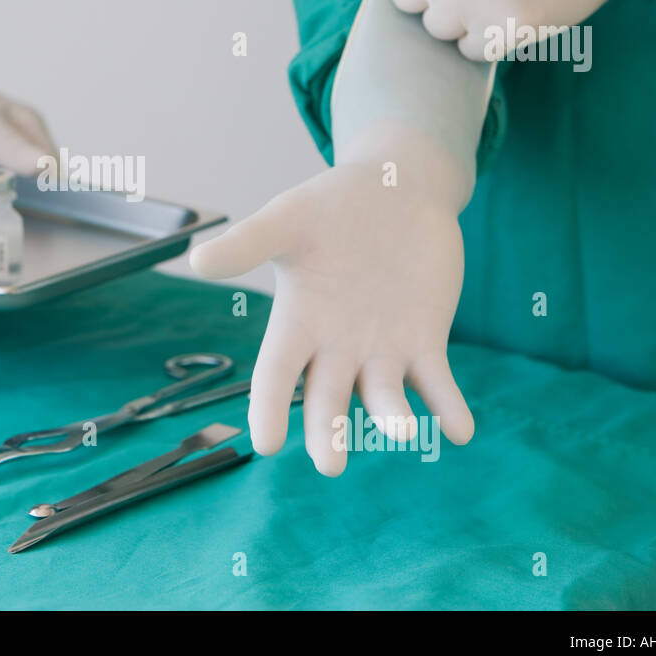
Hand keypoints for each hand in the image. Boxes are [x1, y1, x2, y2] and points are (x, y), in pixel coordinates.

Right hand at [189, 143, 473, 474]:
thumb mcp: (285, 219)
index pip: (276, 373)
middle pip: (327, 398)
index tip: (266, 445)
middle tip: (329, 465)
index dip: (268, 408)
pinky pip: (436, 383)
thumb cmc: (331, 206)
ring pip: (383, 395)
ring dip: (392, 417)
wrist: (396, 191)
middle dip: (328, 431)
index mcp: (297, 321)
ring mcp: (382, 347)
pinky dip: (447, 406)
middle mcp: (336, 345)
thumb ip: (246, 244)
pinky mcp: (425, 341)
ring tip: (401, 432)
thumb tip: (195, 261)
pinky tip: (460, 429)